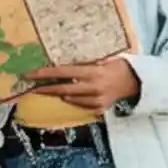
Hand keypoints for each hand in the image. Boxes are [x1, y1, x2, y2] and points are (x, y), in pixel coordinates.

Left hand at [25, 57, 139, 112]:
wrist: (136, 82)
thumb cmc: (117, 65)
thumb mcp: (102, 58)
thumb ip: (85, 61)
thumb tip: (61, 60)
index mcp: (93, 72)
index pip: (64, 72)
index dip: (46, 74)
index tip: (31, 74)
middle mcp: (93, 87)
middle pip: (63, 88)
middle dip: (45, 88)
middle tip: (30, 86)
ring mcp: (96, 100)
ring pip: (70, 98)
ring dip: (56, 94)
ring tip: (43, 90)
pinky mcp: (100, 108)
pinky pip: (80, 105)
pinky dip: (71, 100)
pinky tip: (65, 96)